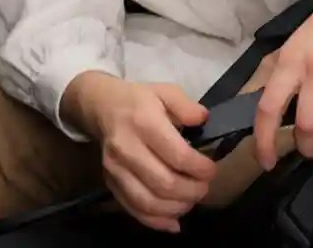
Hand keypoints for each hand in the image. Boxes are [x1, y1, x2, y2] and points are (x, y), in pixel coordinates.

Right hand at [64, 73, 217, 232]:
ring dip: (176, 208)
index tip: (212, 170)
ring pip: (148, 201)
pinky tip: (174, 222)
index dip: (200, 168)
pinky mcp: (110, 183)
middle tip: (205, 187)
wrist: (101, 107)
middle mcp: (127, 149)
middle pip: (164, 183)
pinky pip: (133, 209)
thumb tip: (204, 120)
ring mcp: (116, 169)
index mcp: (144, 122)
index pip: (177, 155)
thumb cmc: (139, 100)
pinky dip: (155, 221)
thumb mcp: (165, 91)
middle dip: (192, 191)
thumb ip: (186, 106)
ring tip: (192, 201)